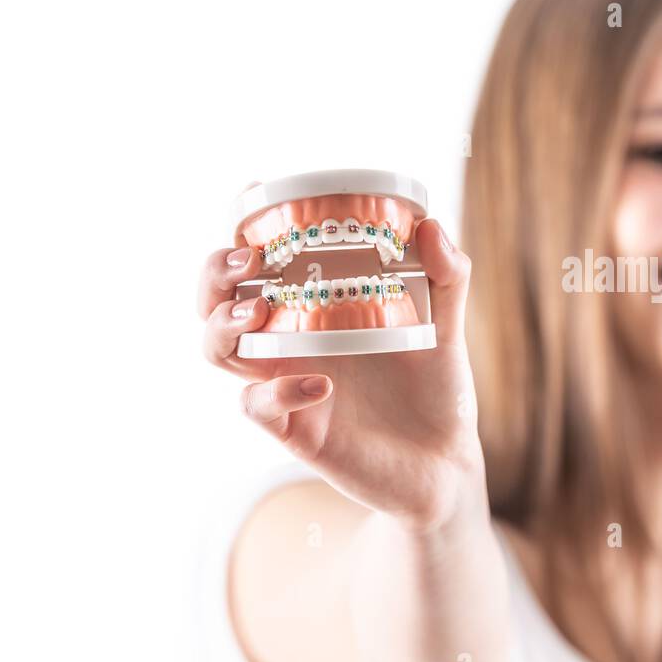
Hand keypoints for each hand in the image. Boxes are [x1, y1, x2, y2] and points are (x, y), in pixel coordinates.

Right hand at [198, 215, 484, 532]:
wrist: (447, 463)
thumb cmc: (437, 392)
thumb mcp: (445, 328)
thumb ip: (447, 278)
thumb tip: (430, 226)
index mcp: (314, 312)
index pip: (256, 267)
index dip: (238, 234)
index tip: (250, 197)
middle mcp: (290, 346)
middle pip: (217, 304)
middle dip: (214, 276)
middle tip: (247, 262)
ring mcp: (287, 386)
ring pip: (219, 352)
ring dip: (223, 325)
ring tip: (257, 310)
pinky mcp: (297, 430)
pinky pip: (260, 408)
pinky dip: (278, 392)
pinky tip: (320, 384)